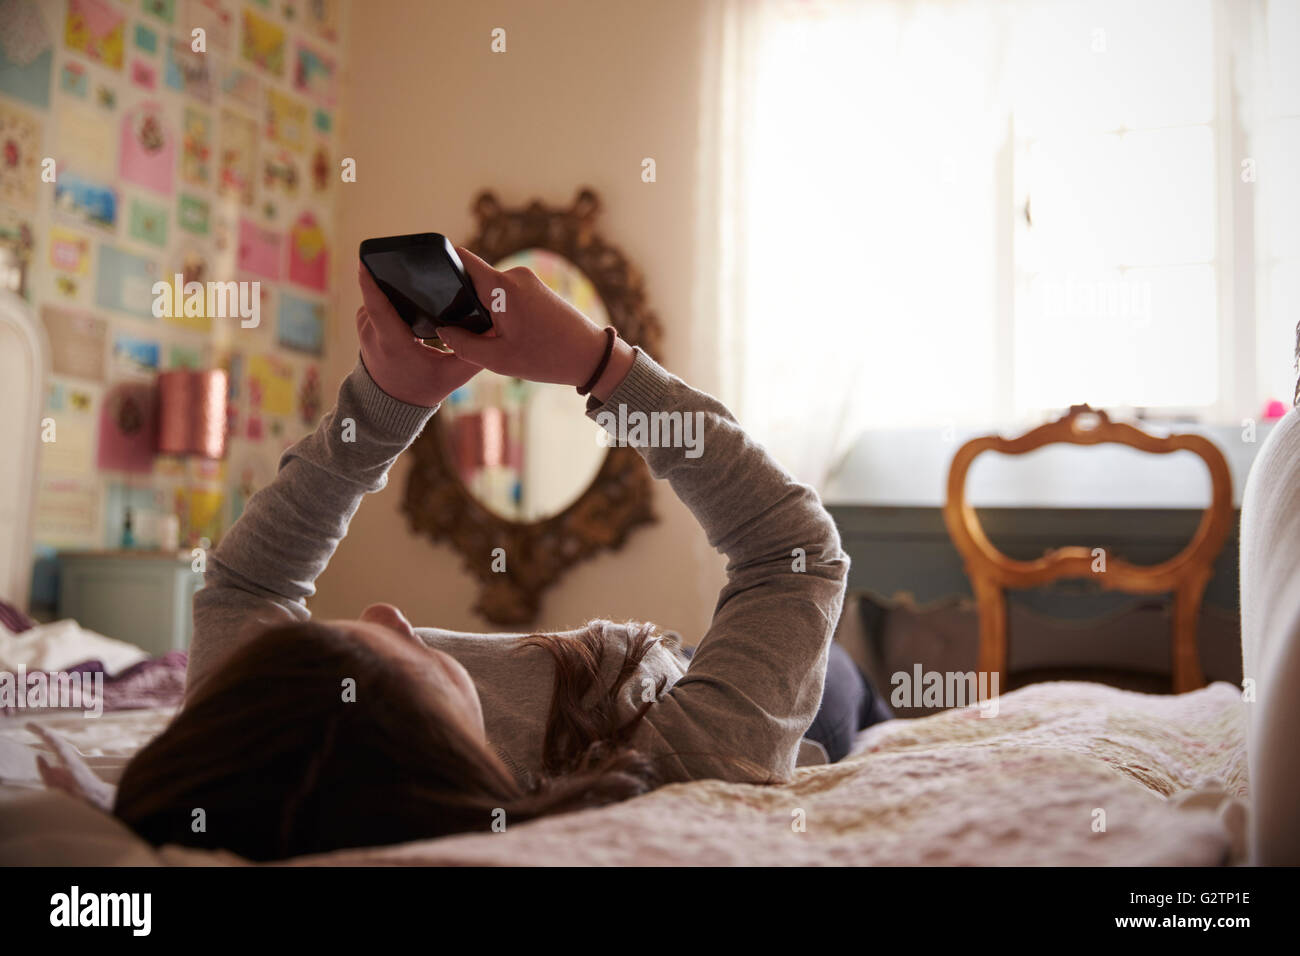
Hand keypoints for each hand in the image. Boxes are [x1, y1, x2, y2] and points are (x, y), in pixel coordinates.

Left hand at [356, 262, 480, 405]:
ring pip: (376, 294)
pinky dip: (387, 296)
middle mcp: (372, 333)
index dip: (371, 282)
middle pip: (378, 293)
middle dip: (393, 276)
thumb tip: (496, 329)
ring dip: (391, 286)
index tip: (367, 260)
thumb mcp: (453, 375)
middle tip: (413, 263)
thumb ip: (474, 353)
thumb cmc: (422, 388)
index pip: (377, 306)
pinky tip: (405, 296)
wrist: (391, 405)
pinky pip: (374, 300)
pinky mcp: (363, 323)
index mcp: (392, 343)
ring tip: (413, 280)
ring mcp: (364, 327)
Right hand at [435, 247, 634, 398]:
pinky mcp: (536, 289)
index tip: (425, 277)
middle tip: (457, 326)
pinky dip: (498, 310)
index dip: (441, 265)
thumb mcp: (498, 360)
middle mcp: (515, 276)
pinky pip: (506, 294)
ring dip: (483, 309)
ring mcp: (528, 280)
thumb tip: (442, 331)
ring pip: (490, 289)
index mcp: (502, 288)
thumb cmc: (547, 358)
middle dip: (462, 300)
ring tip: (486, 335)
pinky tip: (503, 333)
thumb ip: (463, 344)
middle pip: (474, 278)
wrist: (591, 356)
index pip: (462, 260)